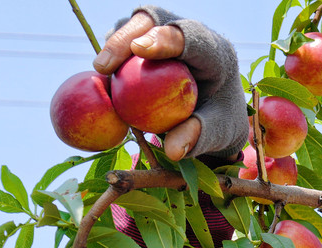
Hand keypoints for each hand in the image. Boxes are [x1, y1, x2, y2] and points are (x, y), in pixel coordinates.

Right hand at [94, 8, 248, 161]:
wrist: (216, 112)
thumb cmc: (219, 123)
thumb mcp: (217, 133)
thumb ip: (198, 137)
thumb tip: (173, 152)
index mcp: (214, 52)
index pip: (189, 37)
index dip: (163, 39)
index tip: (139, 50)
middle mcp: (188, 34)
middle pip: (153, 21)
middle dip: (126, 39)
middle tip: (104, 66)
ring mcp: (165, 32)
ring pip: (135, 25)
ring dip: (115, 46)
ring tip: (102, 72)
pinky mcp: (148, 39)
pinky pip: (125, 39)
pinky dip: (113, 56)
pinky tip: (104, 76)